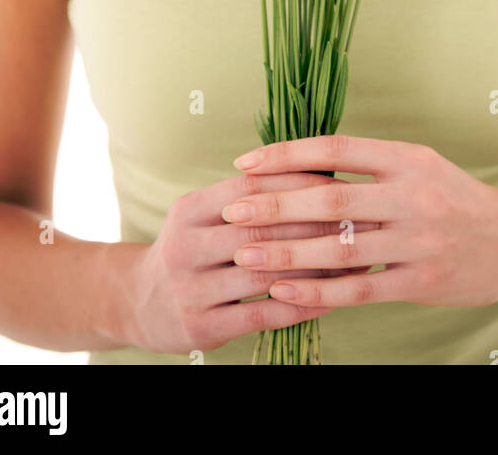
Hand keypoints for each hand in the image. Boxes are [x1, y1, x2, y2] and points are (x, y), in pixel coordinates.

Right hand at [124, 170, 376, 353]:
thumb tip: (318, 170)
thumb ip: (248, 195)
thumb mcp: (203, 213)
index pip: (252, 187)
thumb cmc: (191, 247)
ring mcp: (190, 289)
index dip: (299, 184)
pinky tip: (332, 298)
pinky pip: (261, 315)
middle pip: (261, 228)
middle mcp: (185, 245)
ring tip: (356, 260)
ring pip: (265, 274)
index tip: (343, 184)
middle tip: (361, 220)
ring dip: (316, 267)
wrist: (137, 301)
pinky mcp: (200, 327)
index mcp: (189, 208)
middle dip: (317, 224)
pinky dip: (300, 306)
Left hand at [224, 135, 497, 309]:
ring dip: (285, 252)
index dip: (286, 154)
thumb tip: (301, 161)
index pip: (335, 150)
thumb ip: (369, 163)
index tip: (246, 162)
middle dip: (274, 204)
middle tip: (232, 208)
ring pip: (339, 248)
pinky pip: (359, 289)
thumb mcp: (419, 164)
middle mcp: (412, 195)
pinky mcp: (421, 281)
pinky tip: (283, 292)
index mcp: (406, 158)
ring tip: (245, 253)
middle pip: (330, 199)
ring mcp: (418, 240)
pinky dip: (317, 291)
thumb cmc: (455, 198)